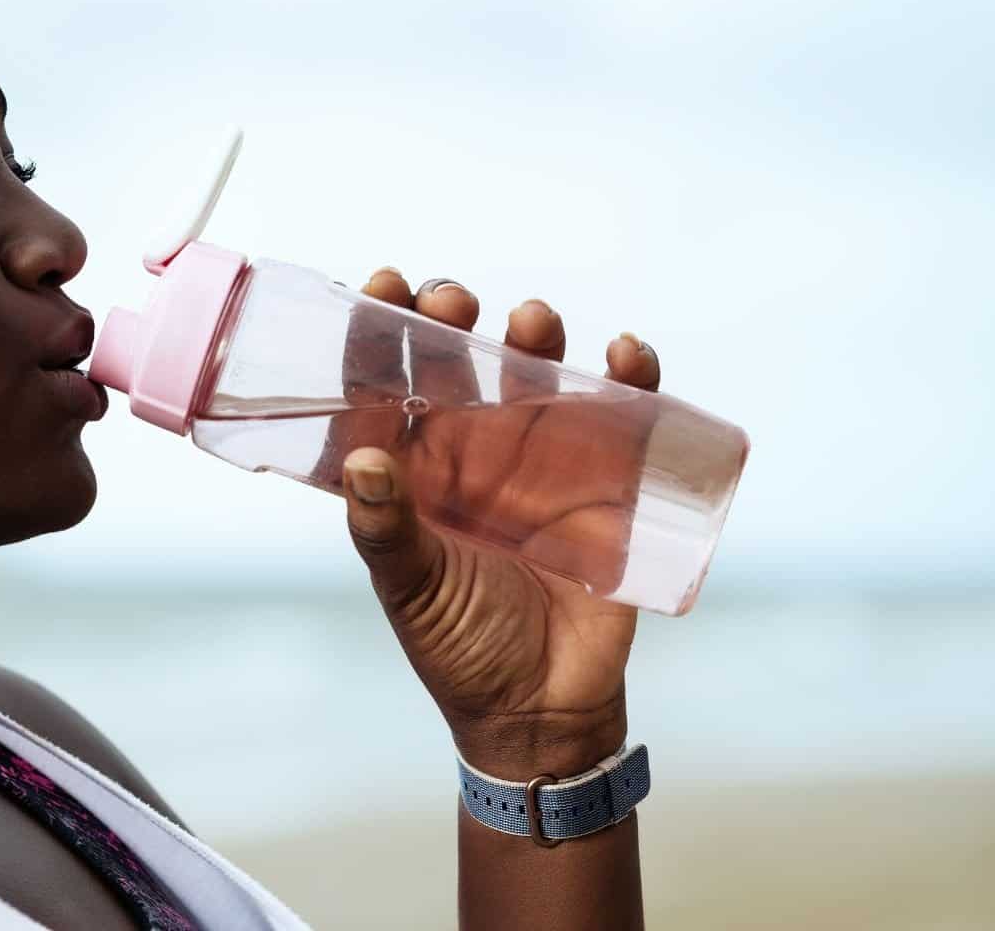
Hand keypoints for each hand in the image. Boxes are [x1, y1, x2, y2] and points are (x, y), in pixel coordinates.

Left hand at [329, 269, 662, 776]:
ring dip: (536, 337)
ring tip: (532, 320)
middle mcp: (473, 452)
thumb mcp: (413, 590)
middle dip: (453, 321)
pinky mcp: (608, 481)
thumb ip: (385, 530)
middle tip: (451, 301)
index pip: (387, 383)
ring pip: (538, 374)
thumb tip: (363, 462)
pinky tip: (626, 353)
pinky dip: (631, 376)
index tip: (380, 283)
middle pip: (461, 362)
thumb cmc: (460, 648)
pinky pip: (624, 414)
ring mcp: (542, 461)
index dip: (379, 330)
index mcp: (414, 468)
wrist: (543, 712)